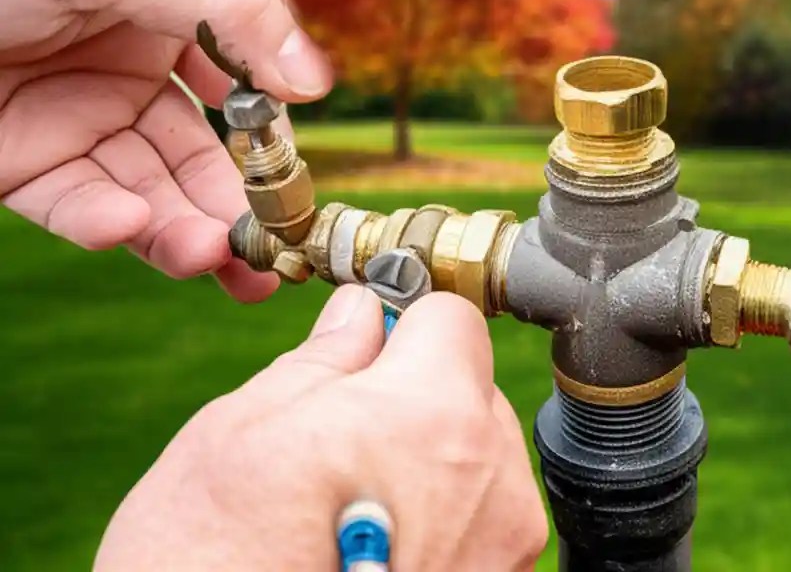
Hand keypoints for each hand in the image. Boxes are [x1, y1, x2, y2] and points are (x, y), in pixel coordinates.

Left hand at [0, 0, 333, 301]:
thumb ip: (224, 5)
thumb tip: (317, 80)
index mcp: (154, 7)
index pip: (237, 81)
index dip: (272, 132)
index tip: (297, 178)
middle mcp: (121, 69)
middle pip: (201, 152)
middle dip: (239, 206)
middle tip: (272, 253)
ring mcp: (72, 123)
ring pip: (150, 191)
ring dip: (186, 229)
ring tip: (215, 260)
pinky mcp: (22, 170)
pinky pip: (80, 207)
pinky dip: (108, 224)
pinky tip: (128, 225)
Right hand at [94, 287, 548, 569]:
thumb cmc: (211, 562)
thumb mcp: (239, 436)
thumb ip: (321, 363)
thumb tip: (362, 316)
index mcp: (432, 411)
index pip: (454, 318)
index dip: (406, 322)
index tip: (371, 347)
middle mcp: (490, 476)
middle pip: (472, 390)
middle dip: (418, 396)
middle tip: (342, 441)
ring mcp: (504, 543)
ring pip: (480, 457)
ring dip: (432, 461)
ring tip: (352, 509)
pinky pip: (482, 520)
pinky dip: (443, 520)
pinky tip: (377, 546)